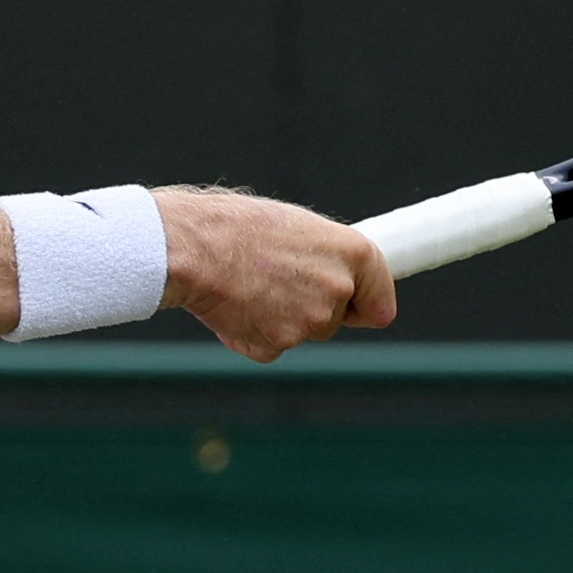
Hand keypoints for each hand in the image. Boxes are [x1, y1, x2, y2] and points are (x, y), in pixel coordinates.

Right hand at [153, 189, 396, 361]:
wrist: (190, 248)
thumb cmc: (236, 226)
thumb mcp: (296, 226)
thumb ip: (324, 256)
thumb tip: (332, 277)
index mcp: (354, 253)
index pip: (381, 301)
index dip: (367, 305)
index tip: (360, 310)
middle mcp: (339, 290)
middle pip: (335, 318)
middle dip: (310, 307)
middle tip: (274, 279)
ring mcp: (309, 323)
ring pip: (301, 331)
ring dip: (279, 318)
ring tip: (248, 285)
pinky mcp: (276, 346)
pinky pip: (270, 345)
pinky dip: (252, 331)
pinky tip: (233, 304)